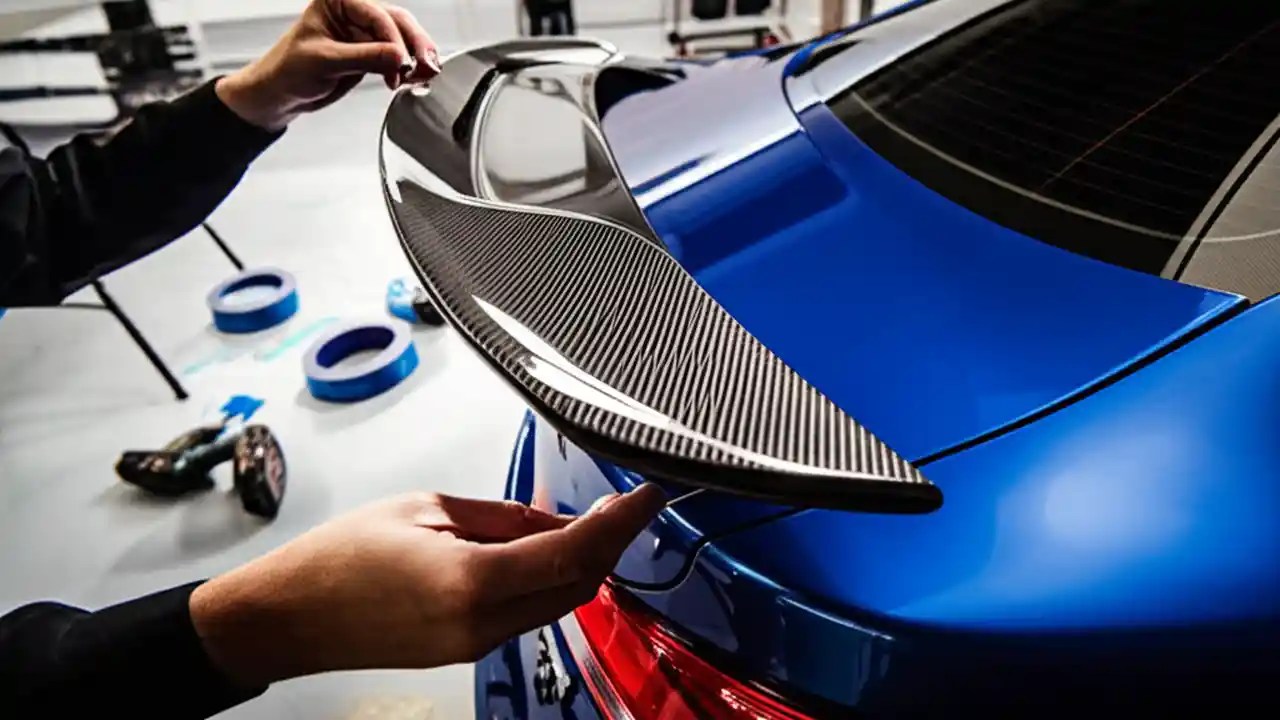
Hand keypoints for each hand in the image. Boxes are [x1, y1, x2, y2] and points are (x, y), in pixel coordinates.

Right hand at [189, 485, 665, 686]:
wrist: (288, 617)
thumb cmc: (339, 558)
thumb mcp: (426, 507)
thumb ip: (503, 515)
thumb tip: (556, 518)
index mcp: (470, 581)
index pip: (574, 553)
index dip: (621, 524)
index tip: (646, 498)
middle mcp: (481, 624)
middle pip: (578, 586)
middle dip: (610, 544)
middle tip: (622, 504)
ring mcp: (475, 644)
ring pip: (558, 604)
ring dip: (583, 563)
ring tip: (588, 521)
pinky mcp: (466, 650)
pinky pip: (528, 614)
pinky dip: (549, 581)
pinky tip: (544, 549)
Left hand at [216, 0, 440, 129]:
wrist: (280, 95)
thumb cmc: (288, 69)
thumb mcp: (326, 61)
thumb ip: (365, 57)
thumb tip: (398, 56)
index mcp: (338, 1)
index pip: (377, 15)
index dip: (394, 39)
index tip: (402, 62)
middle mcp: (354, 13)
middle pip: (397, 22)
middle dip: (414, 44)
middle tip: (425, 65)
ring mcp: (364, 34)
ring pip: (403, 38)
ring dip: (417, 56)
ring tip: (423, 74)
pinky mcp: (371, 54)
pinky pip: (398, 56)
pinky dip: (409, 67)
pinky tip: (415, 77)